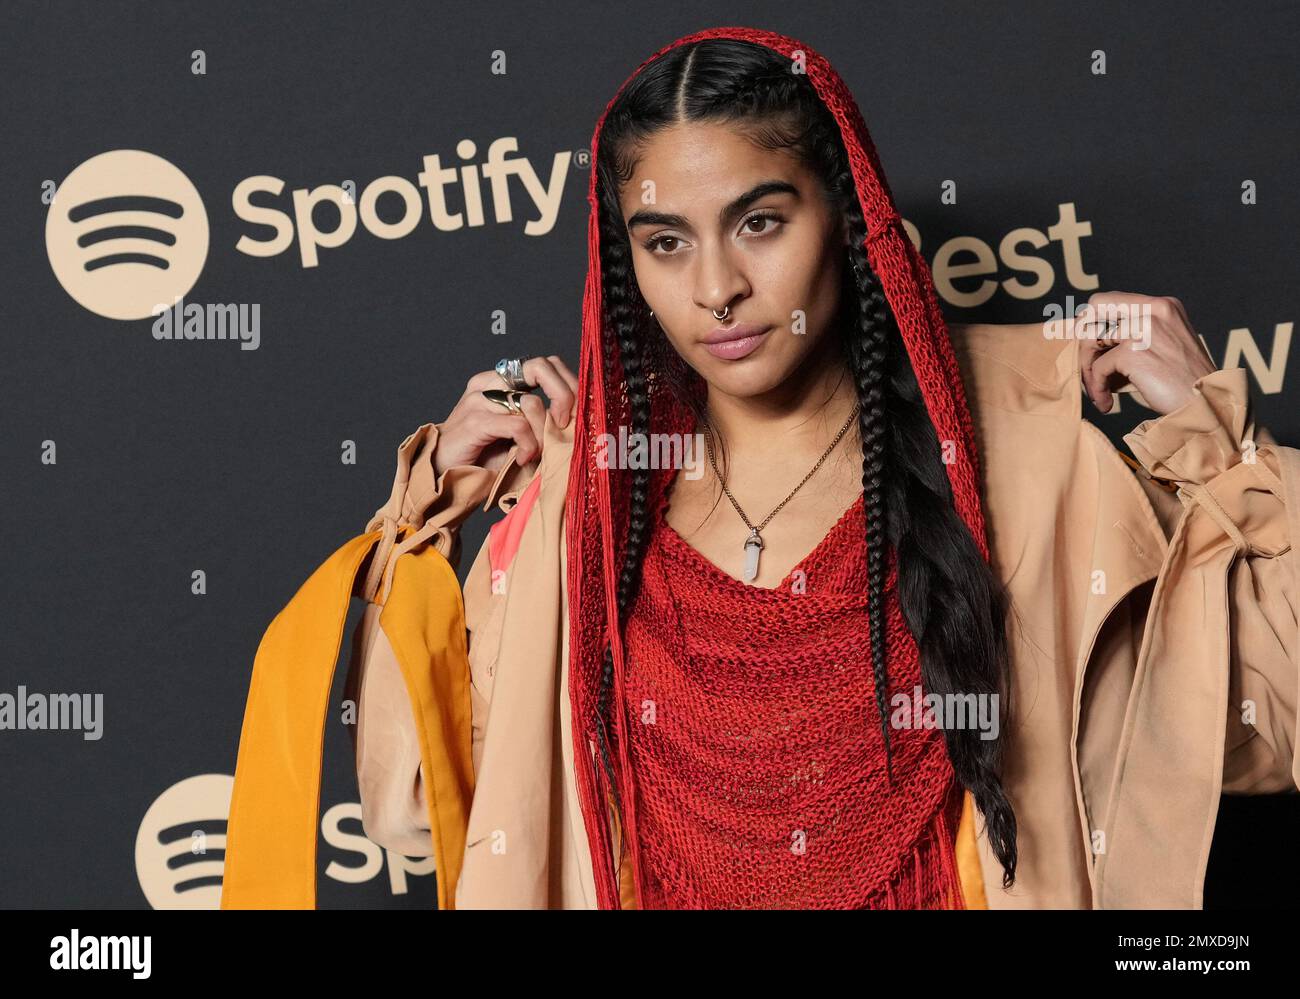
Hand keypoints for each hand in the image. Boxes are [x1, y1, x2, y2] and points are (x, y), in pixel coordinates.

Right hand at [432, 355, 578, 475]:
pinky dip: (528, 444)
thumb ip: (541, 423)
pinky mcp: (474, 422)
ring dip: (543, 433)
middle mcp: (488, 384)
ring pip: (531, 403)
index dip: (567, 383)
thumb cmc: (483, 459)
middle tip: (564, 425)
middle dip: (564, 396)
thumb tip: (576, 420)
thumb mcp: (518, 437)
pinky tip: (523, 459)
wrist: (442, 476)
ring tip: (537, 453)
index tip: (575, 413)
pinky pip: (517, 425)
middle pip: (540, 368)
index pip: (544, 364)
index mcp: (499, 381)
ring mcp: (478, 400)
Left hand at [1074, 292, 1217, 415]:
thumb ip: (1130, 337)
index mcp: (1162, 306)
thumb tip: (1083, 342)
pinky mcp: (1134, 352)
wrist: (1206, 405)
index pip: (1109, 300)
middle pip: (1094, 308)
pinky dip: (1096, 388)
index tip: (1089, 350)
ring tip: (1098, 392)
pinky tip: (1106, 403)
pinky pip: (1098, 368)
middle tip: (1086, 365)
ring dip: (1086, 370)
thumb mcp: (1159, 346)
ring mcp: (1144, 329)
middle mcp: (1154, 310)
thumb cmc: (1181, 382)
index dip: (1091, 323)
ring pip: (1090, 339)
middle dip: (1082, 338)